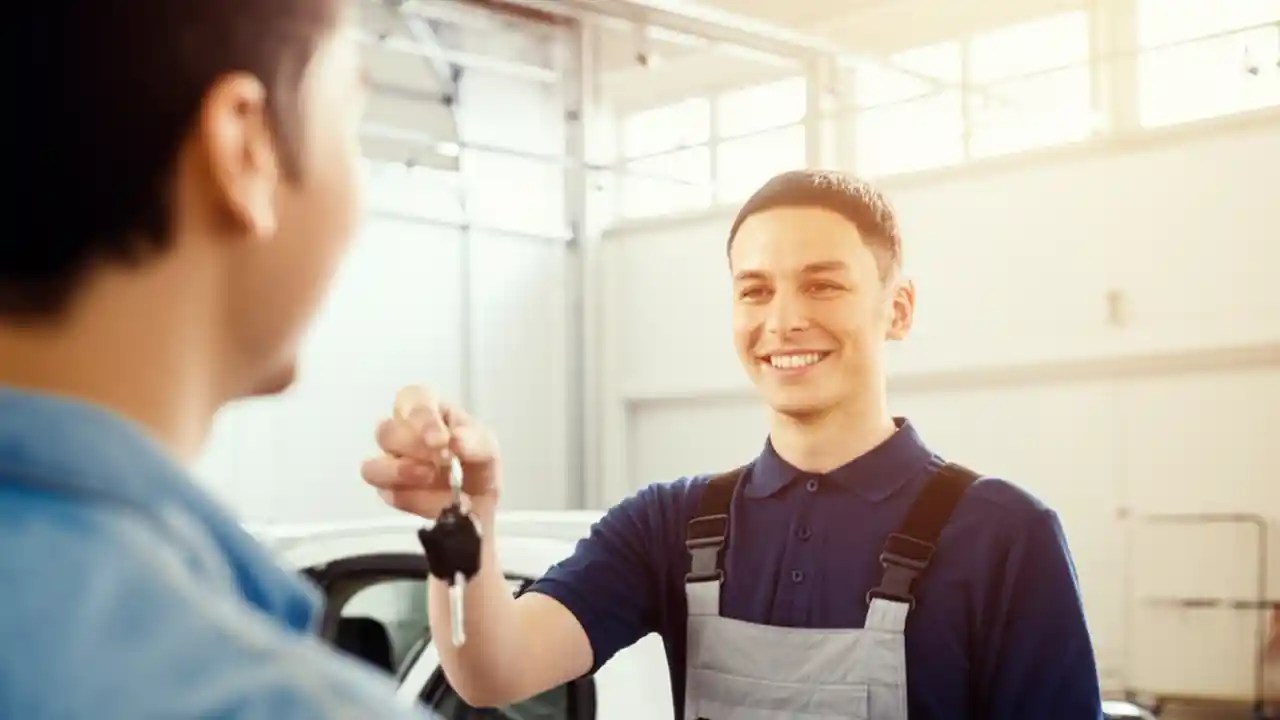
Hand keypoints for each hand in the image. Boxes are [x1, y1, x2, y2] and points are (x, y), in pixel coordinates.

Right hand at [361, 385, 499, 519]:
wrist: (479, 499)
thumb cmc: (475, 462)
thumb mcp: (487, 447)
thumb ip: (475, 442)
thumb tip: (456, 439)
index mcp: (426, 410)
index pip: (411, 399)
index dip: (421, 417)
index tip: (441, 439)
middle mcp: (401, 434)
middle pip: (386, 432)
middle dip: (414, 448)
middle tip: (444, 460)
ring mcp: (390, 464)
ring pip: (373, 467)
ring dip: (402, 474)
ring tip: (431, 478)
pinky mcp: (389, 491)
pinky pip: (387, 494)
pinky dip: (412, 498)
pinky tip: (434, 499)